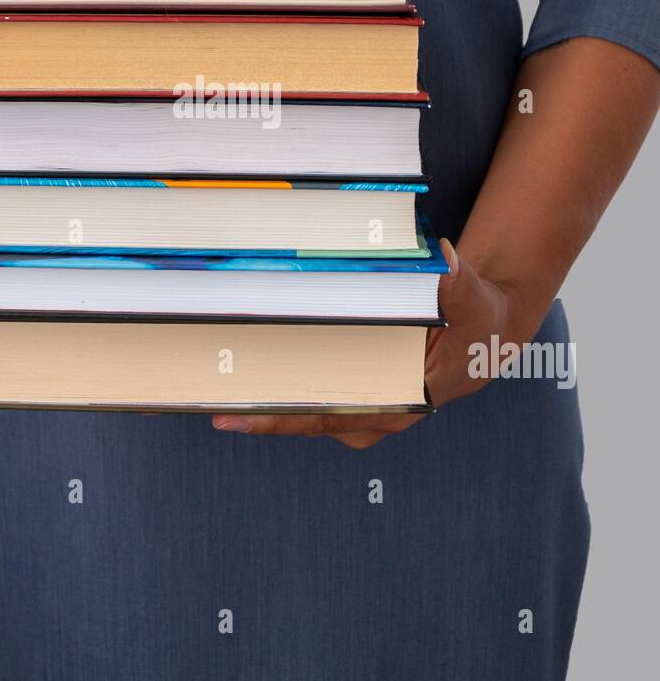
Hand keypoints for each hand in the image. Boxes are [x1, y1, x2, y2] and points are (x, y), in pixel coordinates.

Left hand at [210, 240, 516, 448]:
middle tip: (197, 401)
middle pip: (301, 416)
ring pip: (299, 406)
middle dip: (251, 410)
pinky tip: (237, 359)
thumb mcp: (474, 303)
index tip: (235, 417)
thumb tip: (442, 262)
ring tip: (202, 383)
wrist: (482, 330)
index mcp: (398, 402)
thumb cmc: (476, 322)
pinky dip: (273, 379)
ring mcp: (359, 404)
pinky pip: (305, 389)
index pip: (327, 416)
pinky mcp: (350, 387)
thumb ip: (456, 286)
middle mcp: (372, 412)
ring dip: (256, 396)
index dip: (280, 418)